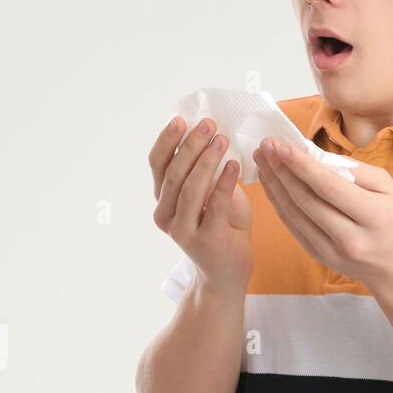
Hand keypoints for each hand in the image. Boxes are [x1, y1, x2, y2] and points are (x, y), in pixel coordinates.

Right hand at [150, 116, 253, 290]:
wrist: (227, 273)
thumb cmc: (223, 227)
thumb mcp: (211, 194)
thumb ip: (206, 172)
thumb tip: (214, 134)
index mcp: (164, 199)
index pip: (158, 164)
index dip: (167, 141)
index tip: (181, 119)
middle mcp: (166, 214)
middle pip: (174, 172)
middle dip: (190, 145)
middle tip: (209, 124)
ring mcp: (183, 229)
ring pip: (190, 189)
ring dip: (206, 161)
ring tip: (222, 140)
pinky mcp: (205, 240)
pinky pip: (214, 206)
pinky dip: (223, 182)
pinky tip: (234, 165)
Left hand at [252, 137, 392, 288]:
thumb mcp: (389, 188)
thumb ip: (355, 170)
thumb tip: (317, 156)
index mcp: (373, 216)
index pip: (329, 187)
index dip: (301, 165)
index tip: (281, 144)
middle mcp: (350, 238)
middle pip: (306, 200)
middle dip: (281, 170)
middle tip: (265, 145)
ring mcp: (332, 251)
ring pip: (294, 213)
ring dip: (274, 184)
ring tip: (262, 160)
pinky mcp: (319, 256)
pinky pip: (293, 226)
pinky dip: (279, 202)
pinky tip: (271, 184)